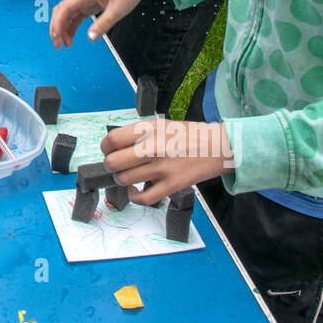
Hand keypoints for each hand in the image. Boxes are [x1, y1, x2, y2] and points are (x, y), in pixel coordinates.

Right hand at [49, 0, 151, 47]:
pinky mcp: (89, 5)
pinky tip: (71, 38)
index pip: (64, 9)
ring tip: (64, 44)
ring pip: (67, 15)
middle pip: (61, 12)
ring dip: (63, 29)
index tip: (57, 38)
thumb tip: (90, 37)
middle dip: (56, 28)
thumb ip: (103, 24)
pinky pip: (75, 17)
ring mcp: (85, 1)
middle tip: (57, 44)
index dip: (57, 24)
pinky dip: (71, 27)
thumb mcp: (117, 10)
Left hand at [100, 118, 232, 204]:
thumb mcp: (160, 124)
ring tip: (128, 175)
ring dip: (122, 179)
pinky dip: (134, 196)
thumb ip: (138, 134)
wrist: (217, 146)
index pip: (112, 140)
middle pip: (113, 162)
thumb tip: (114, 145)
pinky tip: (135, 190)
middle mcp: (153, 148)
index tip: (109, 150)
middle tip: (117, 165)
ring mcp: (162, 168)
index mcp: (149, 129)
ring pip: (124, 180)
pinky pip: (143, 197)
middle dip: (110, 165)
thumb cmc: (188, 135)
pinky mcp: (172, 185)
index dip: (105, 147)